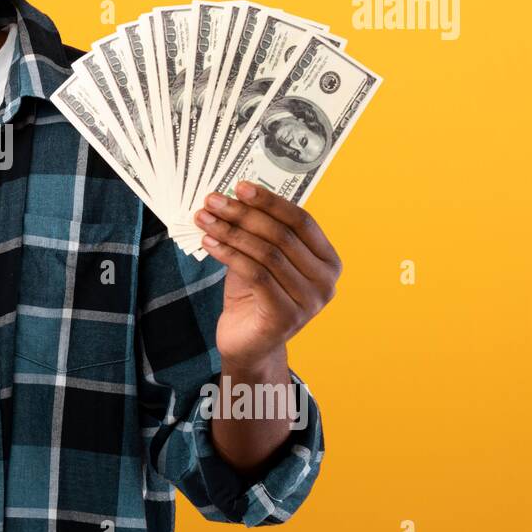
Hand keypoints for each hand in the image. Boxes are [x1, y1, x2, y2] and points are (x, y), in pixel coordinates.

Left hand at [193, 181, 341, 371]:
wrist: (248, 345)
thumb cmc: (254, 297)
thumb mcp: (259, 258)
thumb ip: (257, 231)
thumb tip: (234, 195)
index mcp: (327, 261)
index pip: (302, 221)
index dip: (271, 201)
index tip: (240, 186)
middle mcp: (325, 281)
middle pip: (282, 235)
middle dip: (243, 213)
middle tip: (213, 200)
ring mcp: (309, 302)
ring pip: (266, 254)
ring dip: (230, 232)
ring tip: (204, 219)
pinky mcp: (286, 317)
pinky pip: (256, 275)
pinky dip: (229, 255)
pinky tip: (208, 243)